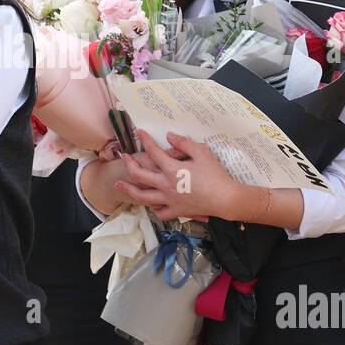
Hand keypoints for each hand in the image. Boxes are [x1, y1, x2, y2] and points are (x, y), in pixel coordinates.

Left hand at [111, 129, 236, 220]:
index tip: (140, 132)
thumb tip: (169, 136)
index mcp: (171, 170)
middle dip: (129, 164)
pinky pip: (160, 212)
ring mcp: (169, 200)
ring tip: (118, 185)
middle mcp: (166, 185)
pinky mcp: (177, 211)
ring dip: (128, 189)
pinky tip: (150, 204)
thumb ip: (184, 143)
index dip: (145, 140)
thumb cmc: (216, 175)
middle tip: (123, 157)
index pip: (153, 152)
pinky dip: (153, 208)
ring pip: (142, 197)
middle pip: (139, 175)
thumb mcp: (202, 153)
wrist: (226, 199)